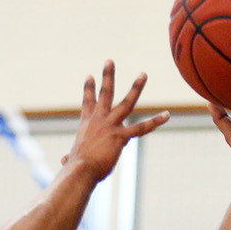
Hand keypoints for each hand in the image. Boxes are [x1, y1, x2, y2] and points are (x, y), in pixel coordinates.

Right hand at [62, 60, 169, 181]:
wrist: (80, 169)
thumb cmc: (75, 167)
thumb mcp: (71, 158)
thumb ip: (69, 157)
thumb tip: (63, 161)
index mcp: (87, 123)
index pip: (88, 102)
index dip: (89, 88)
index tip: (89, 75)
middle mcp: (99, 119)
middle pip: (105, 93)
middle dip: (108, 76)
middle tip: (110, 60)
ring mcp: (111, 125)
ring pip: (127, 102)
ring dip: (136, 87)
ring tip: (143, 74)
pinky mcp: (121, 136)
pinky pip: (142, 128)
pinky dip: (155, 121)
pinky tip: (166, 115)